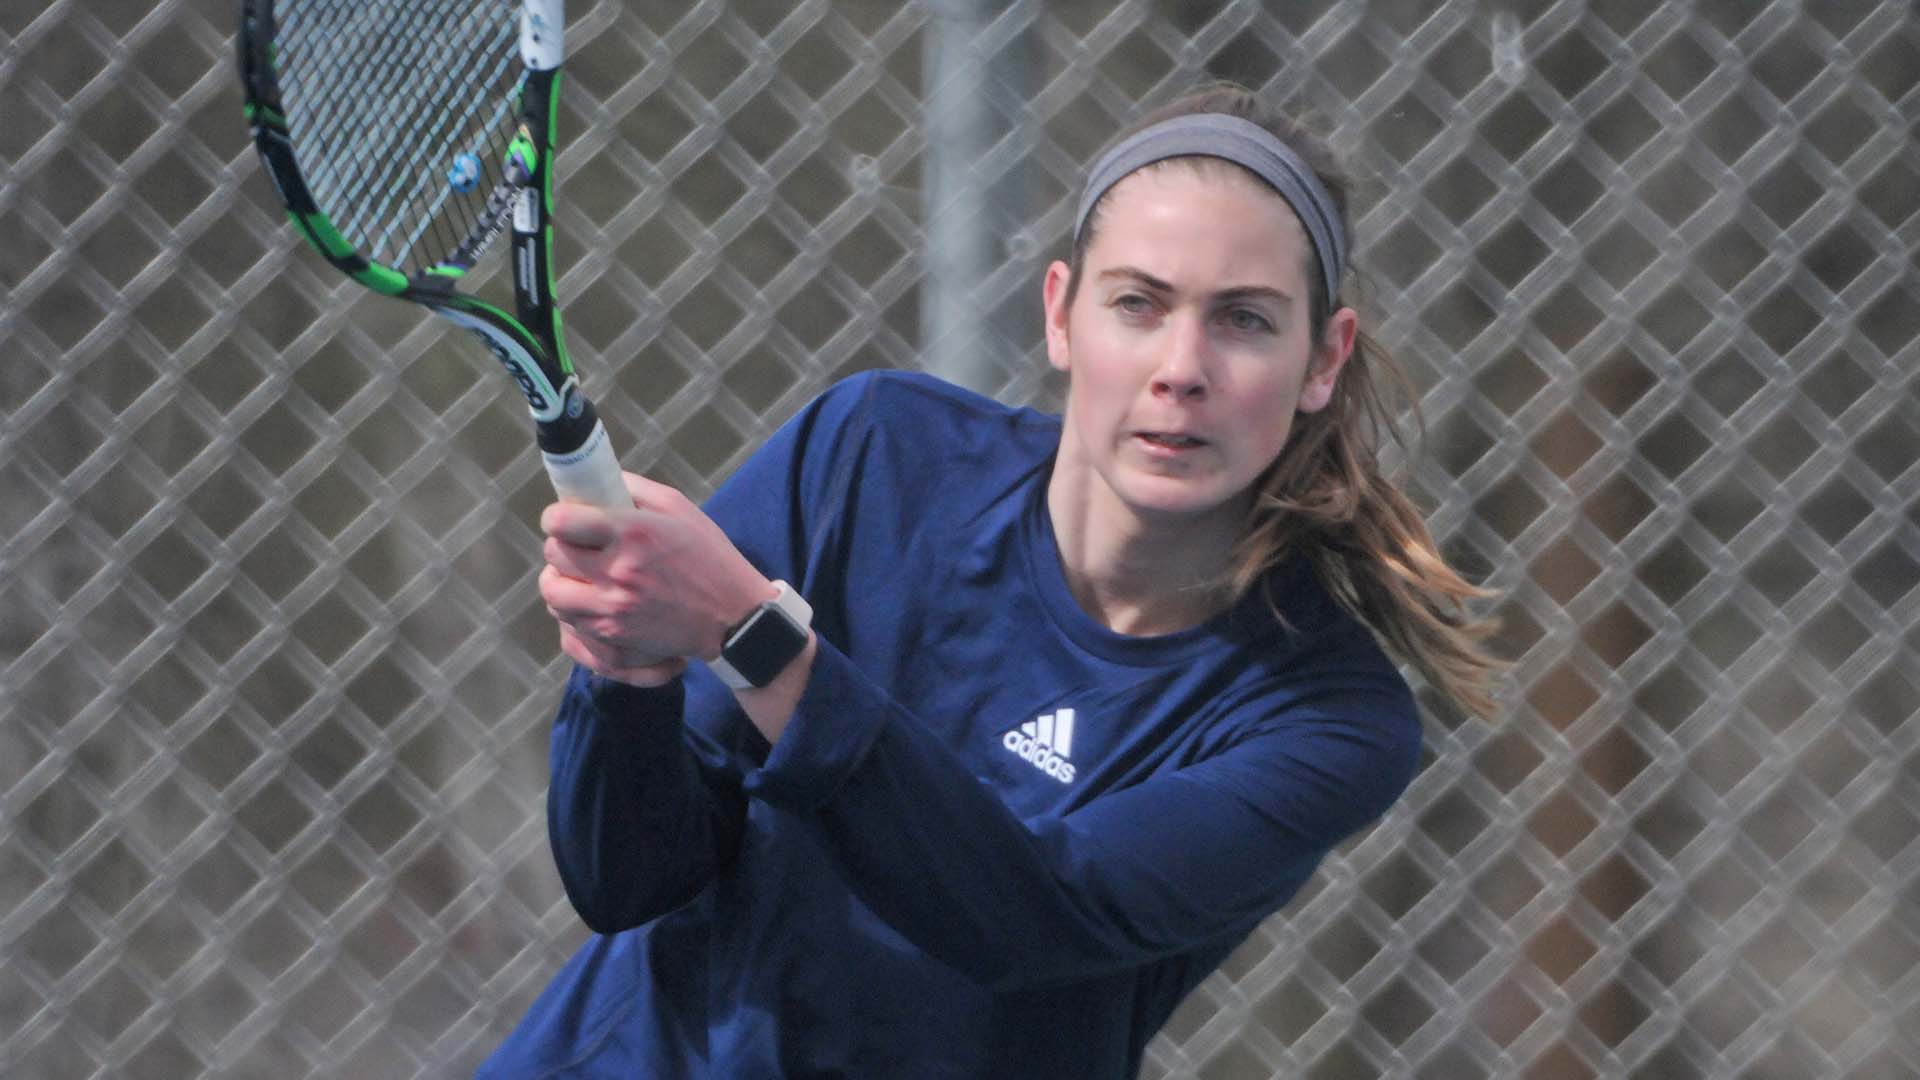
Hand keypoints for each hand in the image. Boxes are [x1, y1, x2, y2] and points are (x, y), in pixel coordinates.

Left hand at [539, 474, 772, 685]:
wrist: (732, 616)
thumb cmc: (708, 557)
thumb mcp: (678, 508)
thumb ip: (634, 488)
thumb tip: (597, 480)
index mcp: (633, 533)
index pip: (561, 522)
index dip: (557, 517)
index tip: (565, 519)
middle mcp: (618, 572)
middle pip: (553, 555)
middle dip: (561, 546)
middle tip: (577, 546)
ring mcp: (613, 609)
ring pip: (553, 593)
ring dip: (561, 581)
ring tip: (578, 576)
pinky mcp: (614, 637)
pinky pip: (568, 622)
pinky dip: (573, 610)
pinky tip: (592, 601)